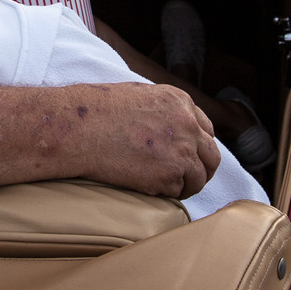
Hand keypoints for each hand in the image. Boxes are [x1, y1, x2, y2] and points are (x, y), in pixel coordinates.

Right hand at [60, 82, 218, 198]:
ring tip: (165, 187)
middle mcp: (187, 126)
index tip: (188, 156)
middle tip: (188, 179)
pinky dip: (165, 194)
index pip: (205, 129)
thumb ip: (162, 110)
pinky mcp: (168, 176)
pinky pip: (177, 192)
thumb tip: (168, 127)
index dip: (197, 146)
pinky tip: (147, 188)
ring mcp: (181, 152)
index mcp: (180, 102)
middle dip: (202, 169)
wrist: (78, 128)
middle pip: (212, 156)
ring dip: (185, 185)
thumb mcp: (138, 95)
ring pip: (199, 178)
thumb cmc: (96, 111)